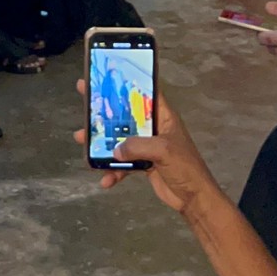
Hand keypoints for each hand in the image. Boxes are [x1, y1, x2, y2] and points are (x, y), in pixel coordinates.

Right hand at [73, 79, 218, 216]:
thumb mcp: (163, 151)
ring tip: (81, 140)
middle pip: (125, 114)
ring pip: (119, 138)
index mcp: (163, 116)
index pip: (144, 92)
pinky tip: (105, 181)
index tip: (106, 76)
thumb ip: (137, 146)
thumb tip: (114, 150)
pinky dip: (113, 171)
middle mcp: (153, 128)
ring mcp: (147, 146)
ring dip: (101, 141)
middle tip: (84, 99)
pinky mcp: (143, 163)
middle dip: (105, 109)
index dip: (126, 83)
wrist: (195, 199)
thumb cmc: (185, 168)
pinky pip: (123, 163)